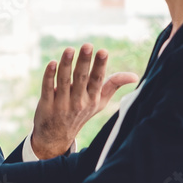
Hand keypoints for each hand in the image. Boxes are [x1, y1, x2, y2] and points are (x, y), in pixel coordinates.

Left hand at [30, 44, 138, 159]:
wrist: (57, 136)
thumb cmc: (82, 112)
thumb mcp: (100, 102)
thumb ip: (114, 85)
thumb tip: (135, 76)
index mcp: (93, 99)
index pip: (97, 80)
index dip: (100, 66)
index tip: (103, 51)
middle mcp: (79, 102)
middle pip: (81, 78)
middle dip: (85, 62)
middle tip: (88, 46)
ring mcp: (62, 104)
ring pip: (64, 81)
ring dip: (66, 65)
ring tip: (69, 50)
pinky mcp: (46, 105)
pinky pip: (47, 88)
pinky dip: (49, 76)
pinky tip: (52, 63)